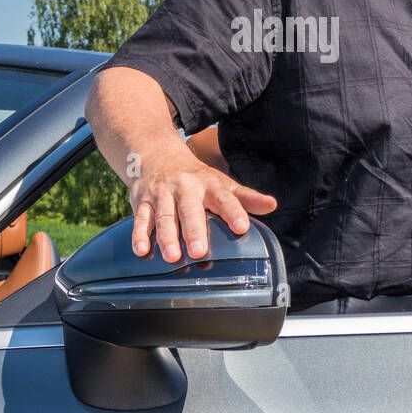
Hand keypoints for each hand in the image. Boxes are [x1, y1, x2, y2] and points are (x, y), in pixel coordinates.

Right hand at [129, 145, 276, 262]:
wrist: (158, 155)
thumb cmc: (196, 178)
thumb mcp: (222, 184)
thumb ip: (246, 198)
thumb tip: (272, 205)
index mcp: (209, 185)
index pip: (224, 198)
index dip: (234, 212)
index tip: (241, 227)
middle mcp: (186, 188)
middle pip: (190, 209)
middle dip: (194, 230)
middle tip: (199, 252)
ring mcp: (163, 194)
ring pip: (164, 215)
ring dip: (166, 236)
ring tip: (172, 257)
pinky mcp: (143, 201)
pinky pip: (140, 218)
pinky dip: (139, 234)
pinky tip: (141, 250)